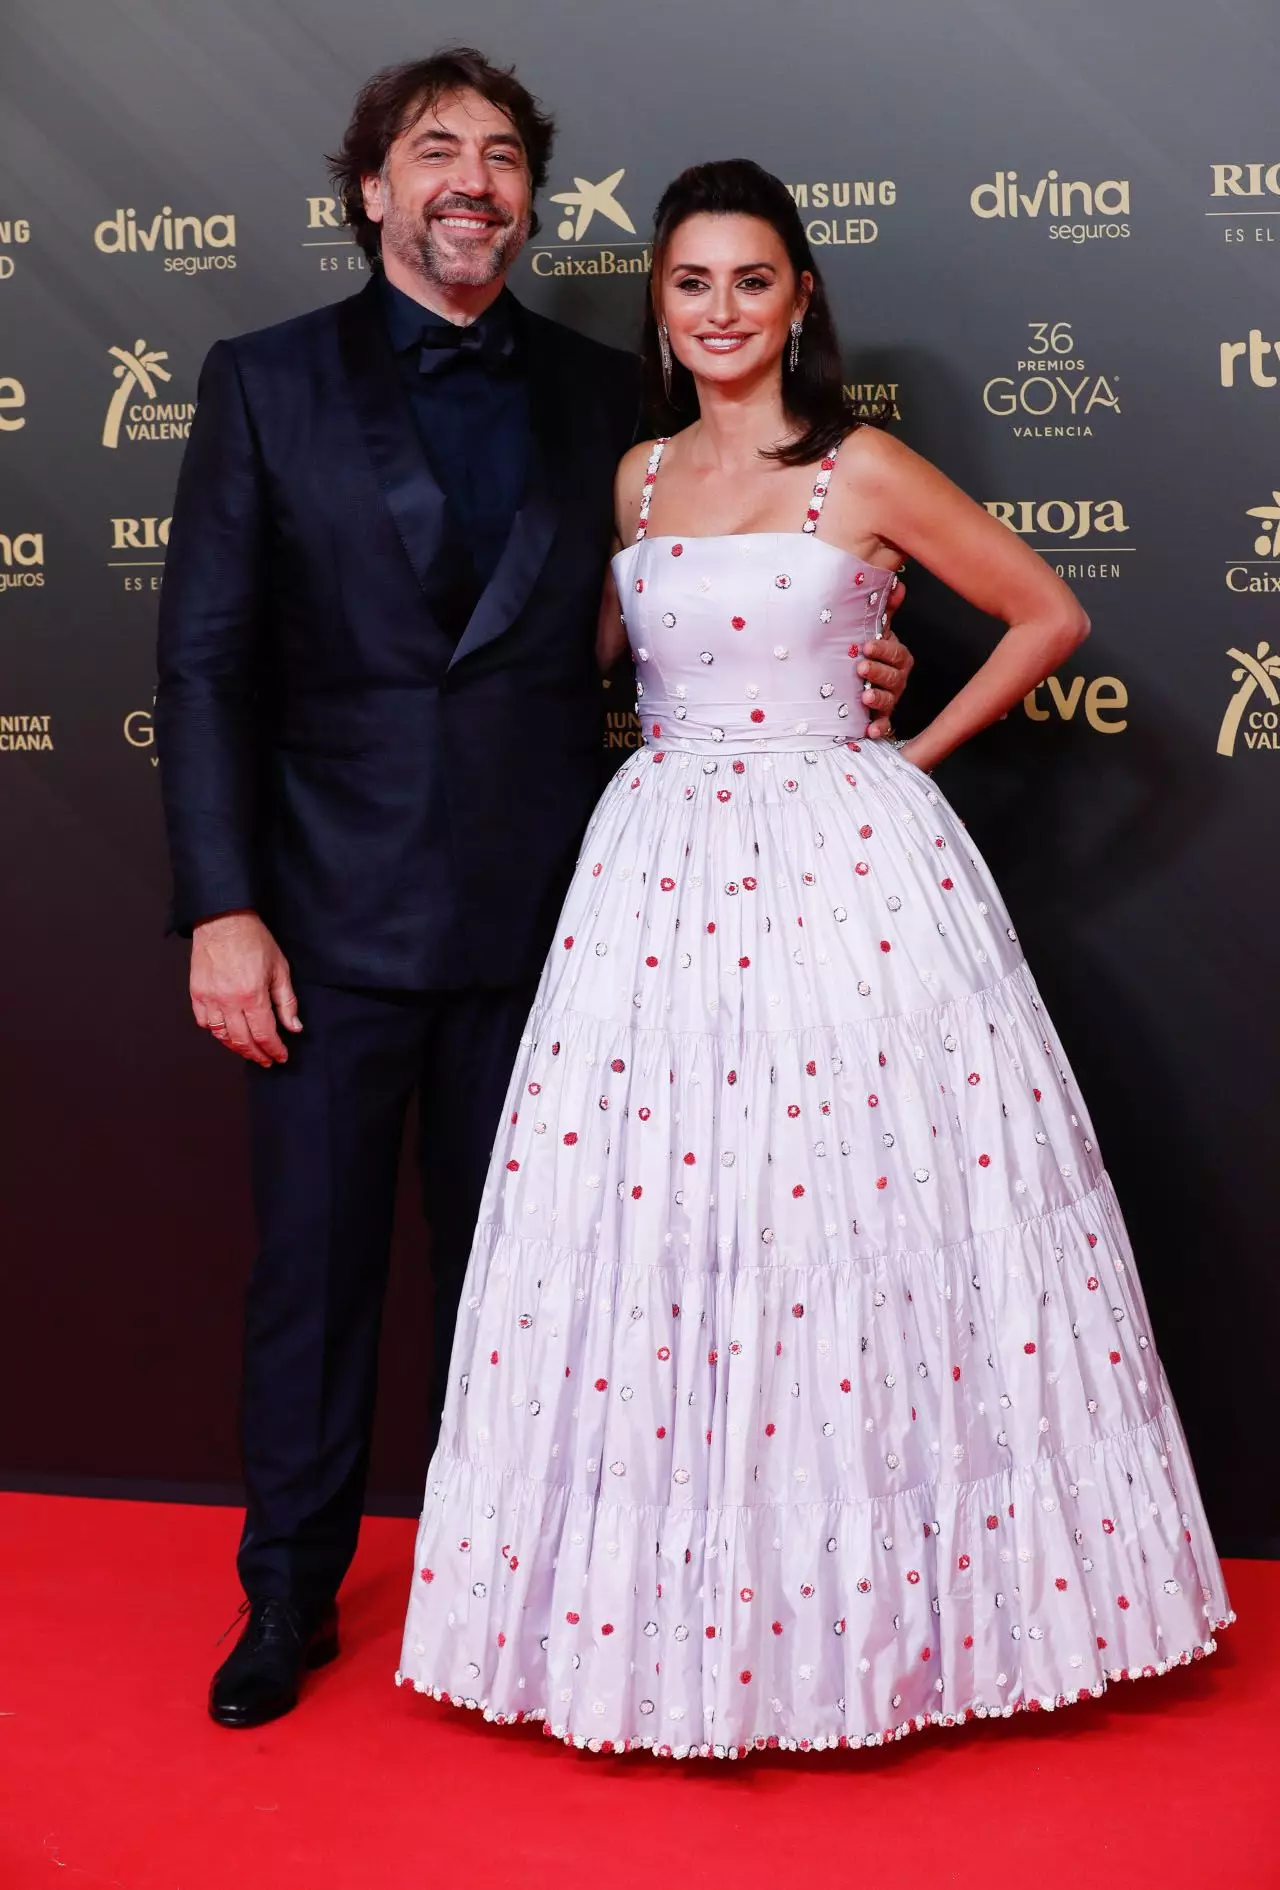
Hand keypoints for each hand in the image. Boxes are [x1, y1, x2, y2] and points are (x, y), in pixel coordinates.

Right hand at [189, 911, 301, 1066]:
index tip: (280, 1056)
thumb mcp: (280, 969)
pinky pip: (203, 1022)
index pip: (265, 1034)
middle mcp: (229, 1001)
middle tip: (266, 1060)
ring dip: (236, 1047)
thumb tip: (293, 1027)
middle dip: (256, 1054)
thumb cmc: (252, 940)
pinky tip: (225, 1032)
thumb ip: (287, 1001)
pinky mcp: (196, 992)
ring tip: (248, 1050)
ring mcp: (210, 998)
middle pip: (242, 1041)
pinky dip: (215, 1031)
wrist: (223, 920)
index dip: (274, 1050)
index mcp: (252, 996)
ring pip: (221, 1035)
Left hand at [856, 577, 913, 739]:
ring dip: (878, 698)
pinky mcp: (879, 720)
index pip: (896, 652)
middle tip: (861, 668)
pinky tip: (870, 731)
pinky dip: (878, 729)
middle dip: (879, 672)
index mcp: (896, 657)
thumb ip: (884, 612)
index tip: (866, 646)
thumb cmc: (864, 654)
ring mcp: (889, 700)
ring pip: (890, 700)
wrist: (848, 684)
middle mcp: (897, 679)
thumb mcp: (872, 632)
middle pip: (895, 677)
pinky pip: (883, 726)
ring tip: (865, 697)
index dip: (883, 649)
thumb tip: (897, 585)